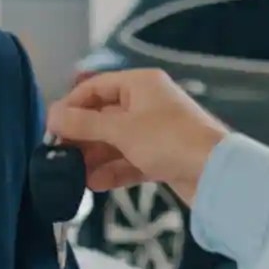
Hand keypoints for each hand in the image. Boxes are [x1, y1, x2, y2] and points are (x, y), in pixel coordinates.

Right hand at [46, 69, 229, 205]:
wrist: (217, 173)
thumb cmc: (170, 140)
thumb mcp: (121, 129)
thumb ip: (84, 124)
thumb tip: (52, 116)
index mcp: (140, 84)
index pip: (95, 87)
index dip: (71, 106)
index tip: (51, 127)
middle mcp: (147, 104)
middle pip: (103, 116)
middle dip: (81, 136)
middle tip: (58, 155)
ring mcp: (155, 132)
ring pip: (114, 141)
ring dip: (93, 157)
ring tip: (72, 174)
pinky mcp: (161, 157)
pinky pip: (128, 160)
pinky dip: (111, 170)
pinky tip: (92, 184)